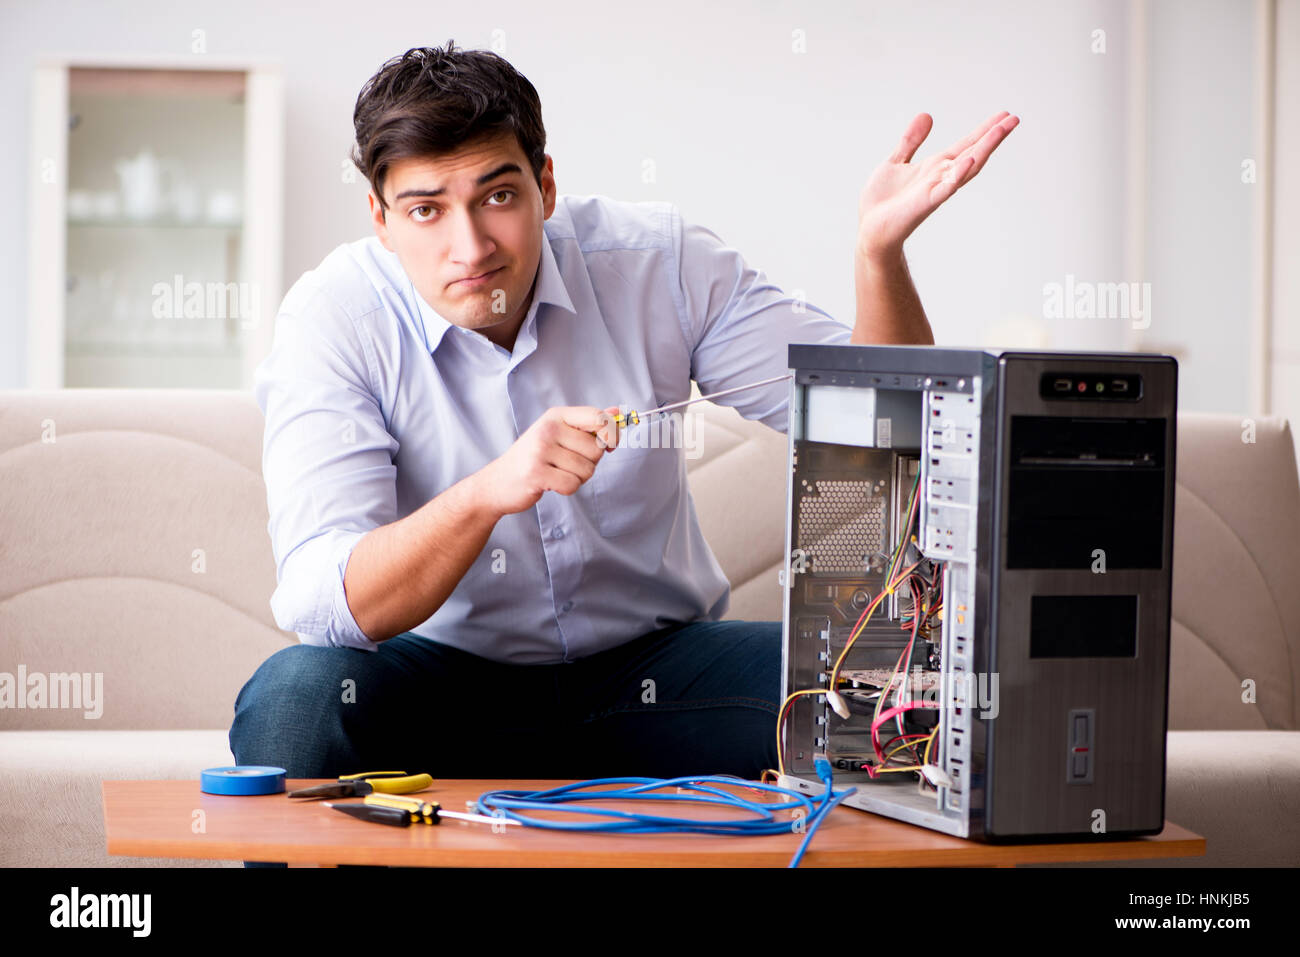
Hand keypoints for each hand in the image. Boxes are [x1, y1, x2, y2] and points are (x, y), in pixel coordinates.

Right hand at [475, 405, 620, 516]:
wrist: (497, 482)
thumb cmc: (534, 459)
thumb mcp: (559, 435)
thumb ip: (588, 425)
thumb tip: (617, 413)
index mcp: (556, 416)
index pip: (598, 417)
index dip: (612, 433)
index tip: (609, 445)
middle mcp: (548, 429)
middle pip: (596, 449)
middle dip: (590, 462)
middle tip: (567, 464)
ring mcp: (540, 451)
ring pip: (586, 470)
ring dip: (578, 478)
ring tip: (556, 473)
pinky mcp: (536, 473)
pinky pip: (572, 484)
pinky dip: (567, 489)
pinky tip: (551, 483)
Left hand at [856, 110, 1018, 262]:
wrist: (869, 229)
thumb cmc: (882, 201)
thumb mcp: (896, 161)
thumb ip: (911, 141)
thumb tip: (927, 115)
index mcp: (935, 167)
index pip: (966, 145)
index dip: (984, 130)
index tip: (1004, 115)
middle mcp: (940, 177)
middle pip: (973, 153)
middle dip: (993, 136)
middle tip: (1014, 119)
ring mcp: (935, 189)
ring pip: (966, 167)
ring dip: (984, 149)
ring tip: (1001, 130)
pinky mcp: (924, 203)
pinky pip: (945, 188)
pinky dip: (957, 175)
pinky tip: (969, 160)